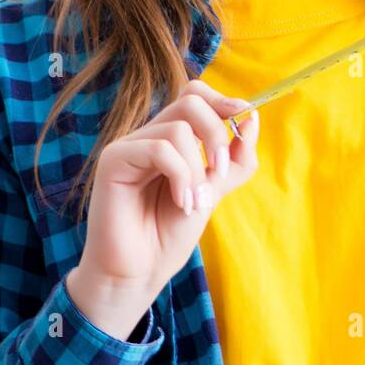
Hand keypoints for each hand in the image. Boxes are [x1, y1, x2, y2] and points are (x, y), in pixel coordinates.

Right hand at [67, 78, 260, 339]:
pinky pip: (159, 148)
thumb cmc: (170, 233)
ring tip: (196, 200)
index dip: (223, 100)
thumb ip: (235, 158)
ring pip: (178, 127)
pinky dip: (181, 176)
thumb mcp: (214, 190)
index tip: (245, 117)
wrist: (141, 271)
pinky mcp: (113, 160)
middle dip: (217, 135)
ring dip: (198, 168)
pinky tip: (181, 202)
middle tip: (220, 173)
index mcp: (171, 138)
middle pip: (190, 100)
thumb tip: (252, 118)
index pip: (195, 93)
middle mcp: (149, 135)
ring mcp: (129, 146)